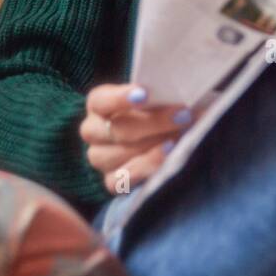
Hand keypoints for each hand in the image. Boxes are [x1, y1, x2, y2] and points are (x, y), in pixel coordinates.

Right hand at [80, 83, 196, 194]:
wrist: (165, 133)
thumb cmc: (161, 107)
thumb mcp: (159, 96)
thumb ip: (160, 95)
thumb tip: (175, 96)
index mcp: (98, 103)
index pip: (102, 101)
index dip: (121, 98)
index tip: (145, 94)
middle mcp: (93, 131)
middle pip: (117, 129)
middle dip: (154, 123)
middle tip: (183, 115)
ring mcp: (99, 158)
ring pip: (118, 155)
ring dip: (152, 146)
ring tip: (179, 138)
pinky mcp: (111, 181)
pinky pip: (122, 180)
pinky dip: (146, 167)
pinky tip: (166, 157)